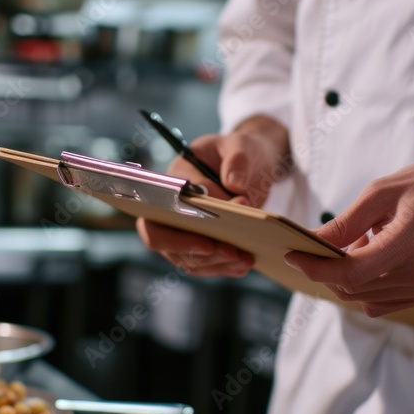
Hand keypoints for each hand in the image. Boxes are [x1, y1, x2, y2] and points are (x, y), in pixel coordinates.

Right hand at [137, 116, 289, 276]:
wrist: (252, 162)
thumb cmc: (240, 151)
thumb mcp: (241, 146)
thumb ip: (237, 160)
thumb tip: (234, 187)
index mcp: (173, 178)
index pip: (164, 207)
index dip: (183, 226)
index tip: (209, 240)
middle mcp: (169, 205)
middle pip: (162, 238)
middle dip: (194, 252)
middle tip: (230, 252)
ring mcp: (182, 227)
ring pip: (184, 256)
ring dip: (214, 263)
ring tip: (244, 260)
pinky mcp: (199, 241)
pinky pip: (203, 262)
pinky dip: (223, 266)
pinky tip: (243, 264)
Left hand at [285, 148, 413, 316]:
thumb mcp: (384, 191)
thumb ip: (346, 222)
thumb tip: (312, 241)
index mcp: (407, 244)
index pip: (349, 273)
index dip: (315, 267)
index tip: (293, 255)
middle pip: (353, 289)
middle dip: (327, 271)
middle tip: (322, 243)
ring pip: (368, 298)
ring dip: (350, 277)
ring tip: (362, 240)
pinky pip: (388, 301)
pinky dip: (371, 285)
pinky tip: (377, 253)